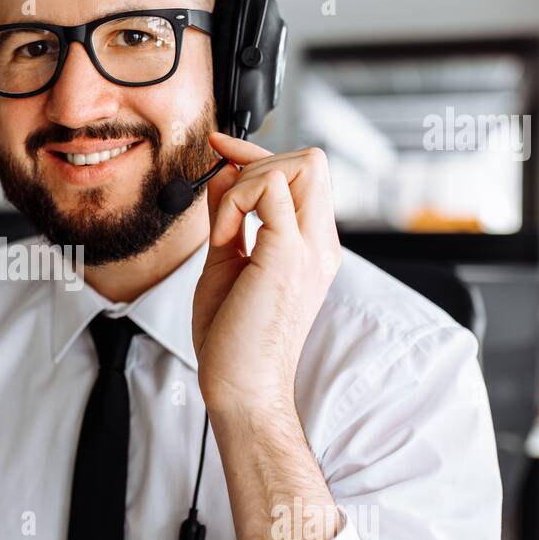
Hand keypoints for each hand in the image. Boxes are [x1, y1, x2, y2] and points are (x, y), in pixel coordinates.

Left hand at [192, 132, 341, 413]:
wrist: (241, 387)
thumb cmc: (233, 340)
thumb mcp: (226, 261)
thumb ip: (227, 217)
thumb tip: (222, 174)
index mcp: (309, 246)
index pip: (302, 174)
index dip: (257, 154)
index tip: (219, 151)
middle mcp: (319, 244)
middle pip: (312, 159)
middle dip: (257, 161)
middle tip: (222, 199)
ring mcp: (310, 249)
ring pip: (301, 163)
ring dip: (247, 182)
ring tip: (224, 231)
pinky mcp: (289, 256)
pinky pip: (270, 189)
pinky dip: (237, 200)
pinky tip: (223, 237)